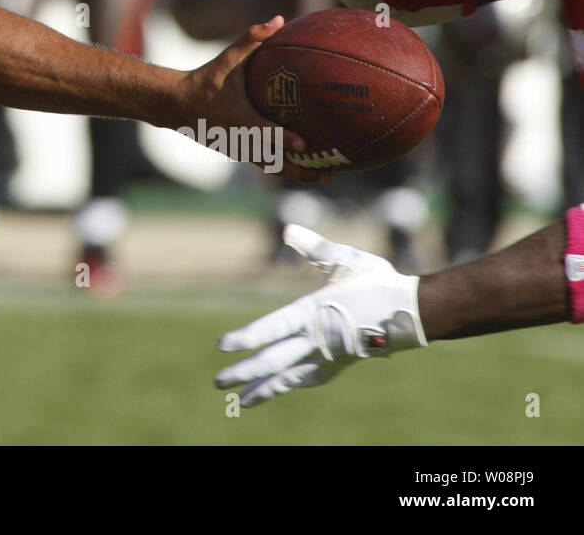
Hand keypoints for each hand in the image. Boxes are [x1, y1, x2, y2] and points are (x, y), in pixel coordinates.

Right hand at [174, 17, 329, 182]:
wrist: (176, 104)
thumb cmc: (205, 79)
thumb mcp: (228, 58)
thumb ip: (253, 38)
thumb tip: (279, 19)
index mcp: (238, 116)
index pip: (263, 131)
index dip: (283, 139)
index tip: (305, 144)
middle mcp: (241, 138)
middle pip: (275, 164)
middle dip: (303, 171)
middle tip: (332, 172)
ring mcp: (240, 149)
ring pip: (273, 168)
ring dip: (299, 173)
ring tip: (326, 173)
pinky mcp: (239, 152)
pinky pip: (267, 164)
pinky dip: (286, 167)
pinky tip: (306, 165)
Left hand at [215, 224, 426, 406]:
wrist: (411, 312)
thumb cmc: (376, 281)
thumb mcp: (344, 258)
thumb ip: (313, 246)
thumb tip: (287, 229)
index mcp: (312, 313)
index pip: (271, 329)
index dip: (245, 338)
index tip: (223, 346)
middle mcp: (316, 339)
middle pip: (273, 361)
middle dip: (244, 373)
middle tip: (219, 383)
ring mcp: (329, 355)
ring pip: (290, 378)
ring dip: (265, 388)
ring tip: (243, 401)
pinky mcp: (340, 363)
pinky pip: (311, 377)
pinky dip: (292, 384)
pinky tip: (283, 387)